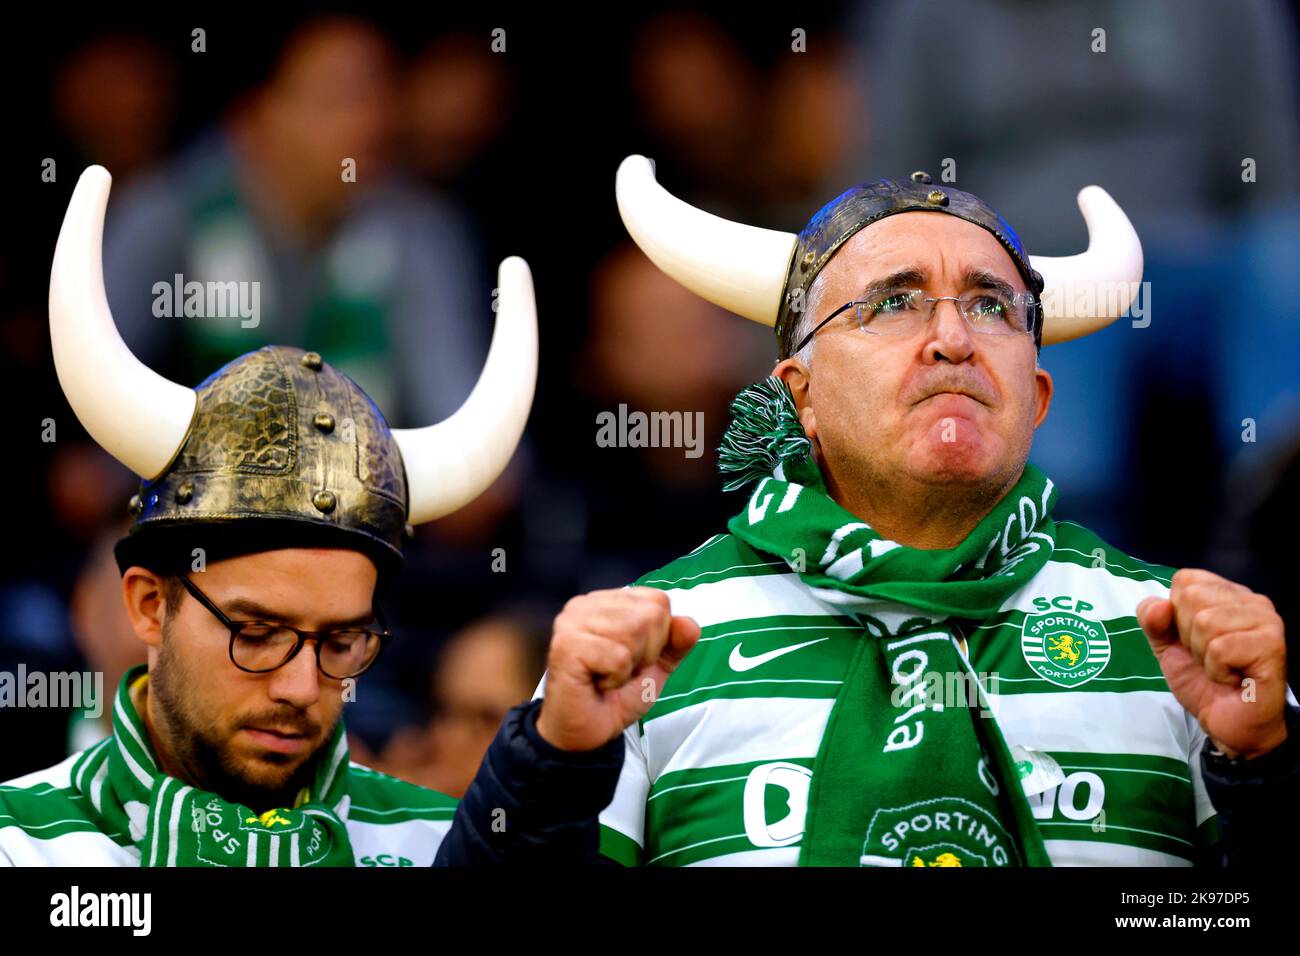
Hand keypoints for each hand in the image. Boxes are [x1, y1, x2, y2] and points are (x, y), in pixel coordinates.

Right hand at [535, 587, 699, 750]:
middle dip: (646, 652)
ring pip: (634, 631)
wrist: (588, 732)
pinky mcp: (566, 644)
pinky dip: (616, 678)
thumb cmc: (617, 695)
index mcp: (607, 601)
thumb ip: (676, 643)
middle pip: (650, 614)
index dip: (658, 636)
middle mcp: (586, 604)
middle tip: (620, 670)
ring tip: (608, 675)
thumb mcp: (657, 666)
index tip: (634, 658)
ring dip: (630, 665)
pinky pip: (618, 656)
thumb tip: (691, 624)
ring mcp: (572, 621)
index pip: (658, 600)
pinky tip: (598, 683)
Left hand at [1137, 568, 1287, 759]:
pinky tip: (1232, 679)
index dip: (1177, 615)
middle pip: (1192, 597)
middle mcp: (1251, 600)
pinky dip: (1217, 670)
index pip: (1185, 580)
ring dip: (1203, 655)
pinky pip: (1220, 648)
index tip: (1193, 639)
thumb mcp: (1165, 644)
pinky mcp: (1272, 645)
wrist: (1226, 723)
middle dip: (1188, 636)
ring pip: (1205, 622)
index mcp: (1227, 593)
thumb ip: (1152, 619)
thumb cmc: (1202, 680)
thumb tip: (1159, 605)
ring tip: (1221, 668)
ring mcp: (1266, 621)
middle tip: (1209, 657)